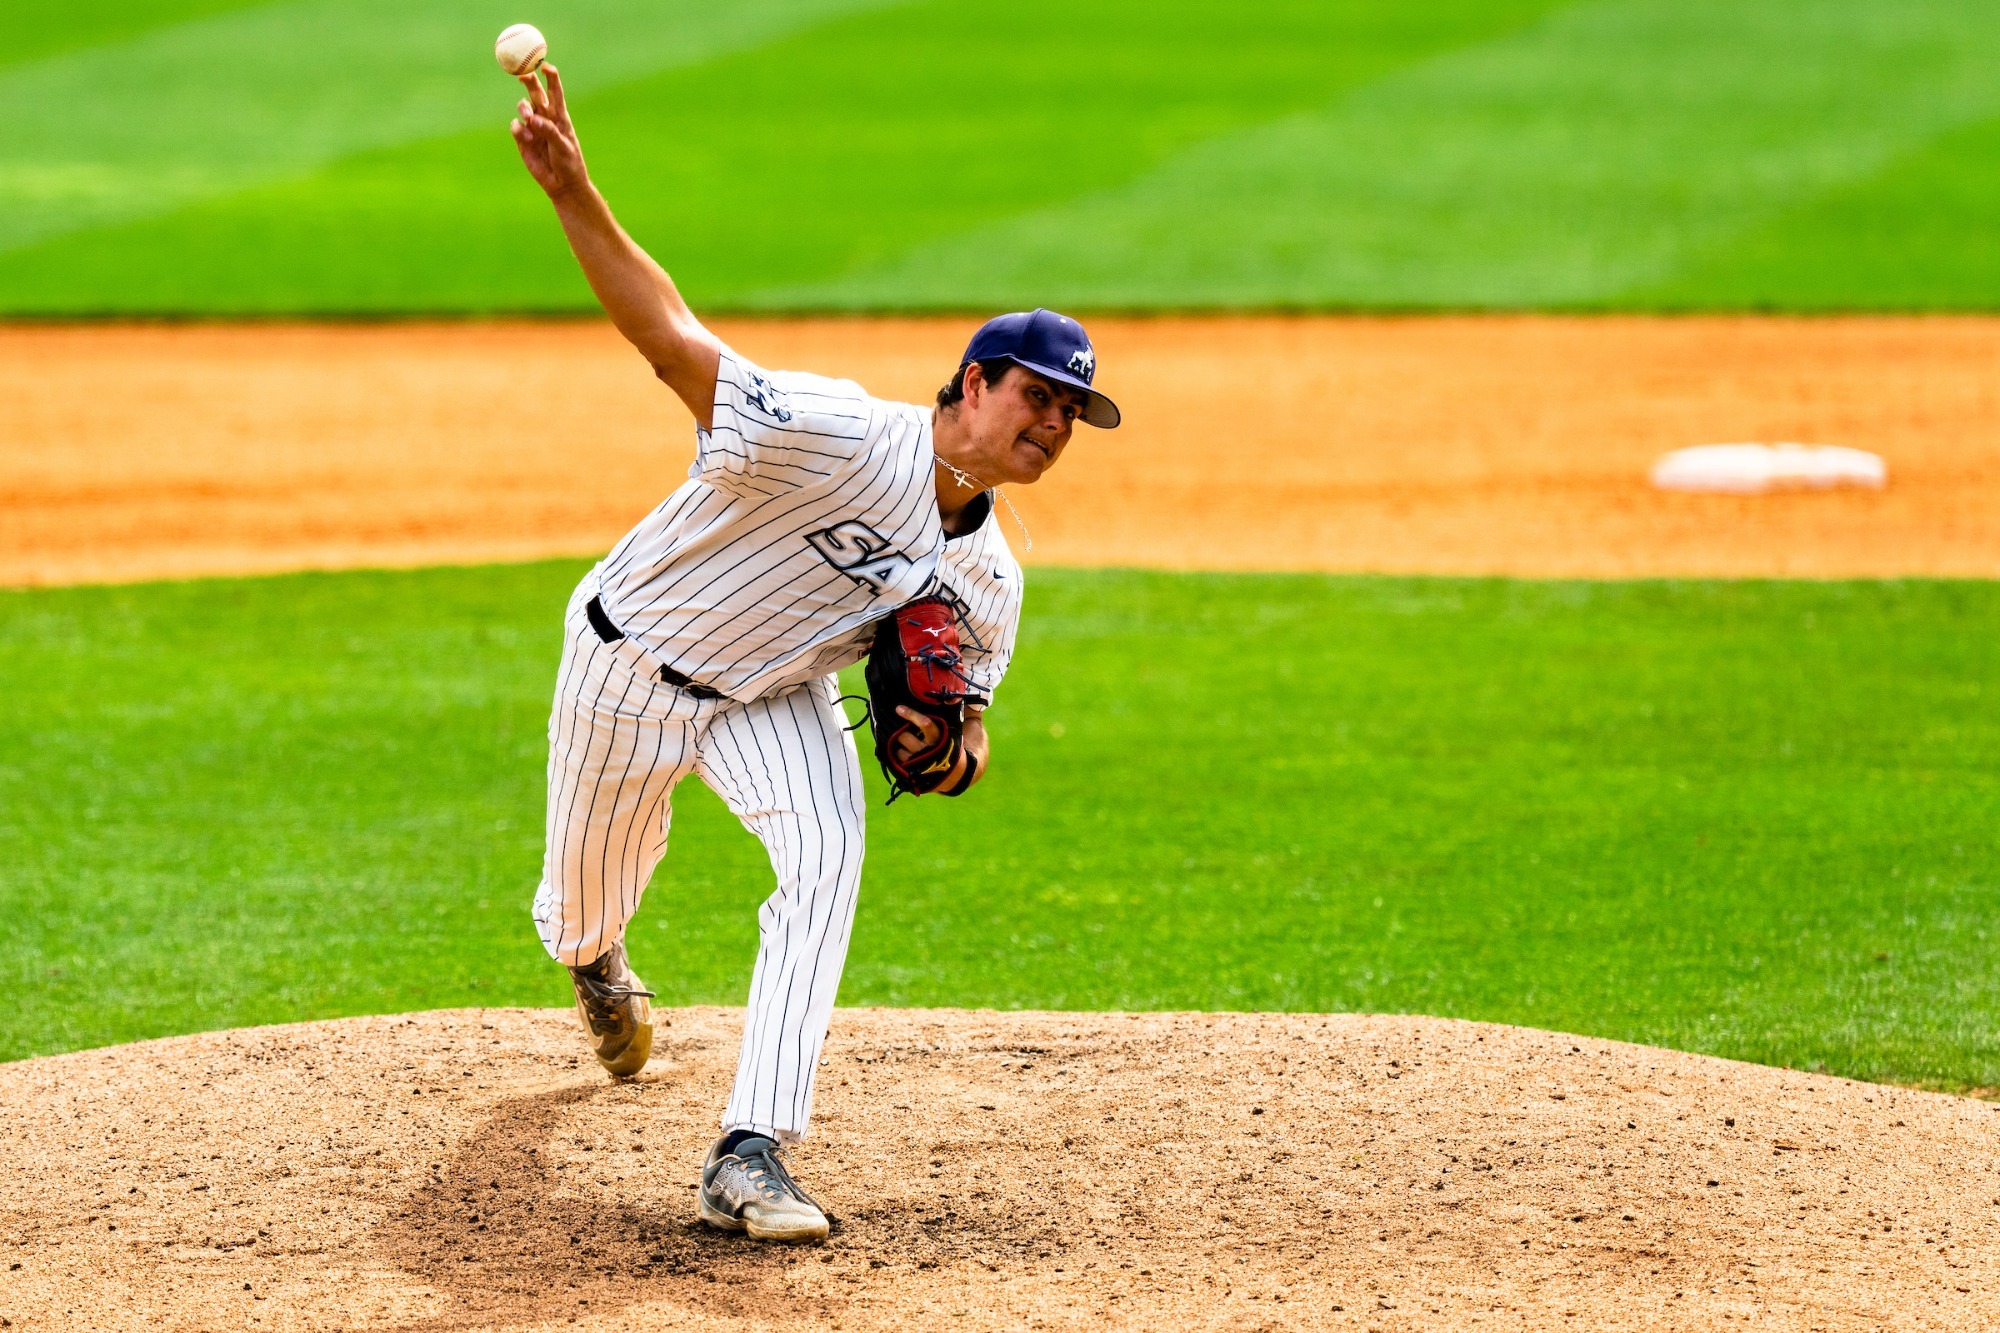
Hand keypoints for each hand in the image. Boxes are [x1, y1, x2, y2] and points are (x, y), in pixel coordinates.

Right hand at [509, 65, 587, 198]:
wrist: (561, 184)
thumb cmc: (569, 164)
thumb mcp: (563, 147)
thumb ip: (549, 132)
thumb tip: (534, 119)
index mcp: (560, 116)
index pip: (555, 92)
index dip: (550, 77)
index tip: (546, 67)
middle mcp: (545, 118)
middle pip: (535, 92)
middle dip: (528, 80)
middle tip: (523, 75)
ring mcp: (533, 127)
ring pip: (523, 107)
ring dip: (524, 108)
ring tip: (529, 119)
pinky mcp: (523, 139)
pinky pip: (516, 126)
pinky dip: (518, 129)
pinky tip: (526, 139)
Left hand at [892, 706, 985, 791]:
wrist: (961, 774)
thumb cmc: (964, 747)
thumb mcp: (973, 728)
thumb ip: (971, 711)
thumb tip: (971, 692)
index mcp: (943, 738)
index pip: (925, 724)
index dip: (911, 715)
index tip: (899, 708)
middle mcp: (929, 750)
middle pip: (906, 736)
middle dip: (900, 729)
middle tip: (896, 722)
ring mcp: (920, 761)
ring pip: (899, 747)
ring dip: (897, 739)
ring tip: (899, 734)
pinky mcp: (913, 770)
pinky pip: (898, 758)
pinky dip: (896, 751)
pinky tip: (899, 746)